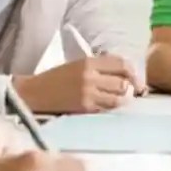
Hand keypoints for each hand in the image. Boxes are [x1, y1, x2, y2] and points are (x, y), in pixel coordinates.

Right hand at [15, 55, 137, 113]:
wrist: (34, 94)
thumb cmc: (55, 80)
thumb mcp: (77, 66)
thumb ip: (98, 68)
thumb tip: (124, 75)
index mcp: (88, 61)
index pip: (121, 63)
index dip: (133, 72)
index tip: (136, 80)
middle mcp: (90, 75)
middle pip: (123, 81)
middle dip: (129, 88)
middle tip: (128, 93)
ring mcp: (88, 92)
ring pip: (118, 97)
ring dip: (121, 99)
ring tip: (116, 100)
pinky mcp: (85, 107)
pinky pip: (107, 108)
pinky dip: (110, 108)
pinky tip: (105, 107)